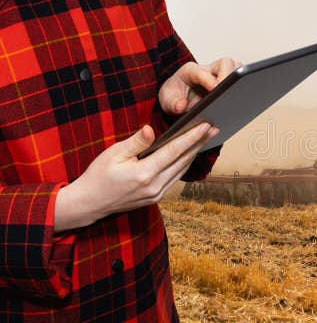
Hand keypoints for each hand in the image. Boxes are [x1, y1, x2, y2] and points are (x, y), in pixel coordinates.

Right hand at [54, 123, 218, 231]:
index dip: (192, 137)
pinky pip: (175, 178)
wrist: (90, 203)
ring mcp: (156, 194)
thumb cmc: (99, 175)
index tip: (205, 126)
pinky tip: (189, 154)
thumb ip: (136, 142)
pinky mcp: (156, 198)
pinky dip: (183, 165)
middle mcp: (154, 186)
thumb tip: (151, 130)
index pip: (174, 151)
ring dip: (194, 154)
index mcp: (144, 174)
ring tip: (206, 138)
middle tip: (214, 128)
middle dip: (199, 143)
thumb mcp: (113, 154)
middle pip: (183, 160)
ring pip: (182, 170)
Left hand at [159, 58, 241, 114]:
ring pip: (236, 67)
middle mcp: (207, 69)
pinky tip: (244, 98)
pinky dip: (244, 85)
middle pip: (225, 63)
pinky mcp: (228, 81)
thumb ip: (171, 104)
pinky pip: (240, 78)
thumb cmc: (174, 97)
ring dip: (239, 78)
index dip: (210, 80)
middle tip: (230, 92)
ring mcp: (219, 74)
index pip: (203, 72)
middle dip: (229, 75)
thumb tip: (182, 106)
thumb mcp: (166, 101)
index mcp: (190, 71)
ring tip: (239, 94)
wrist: (179, 98)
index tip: (215, 89)